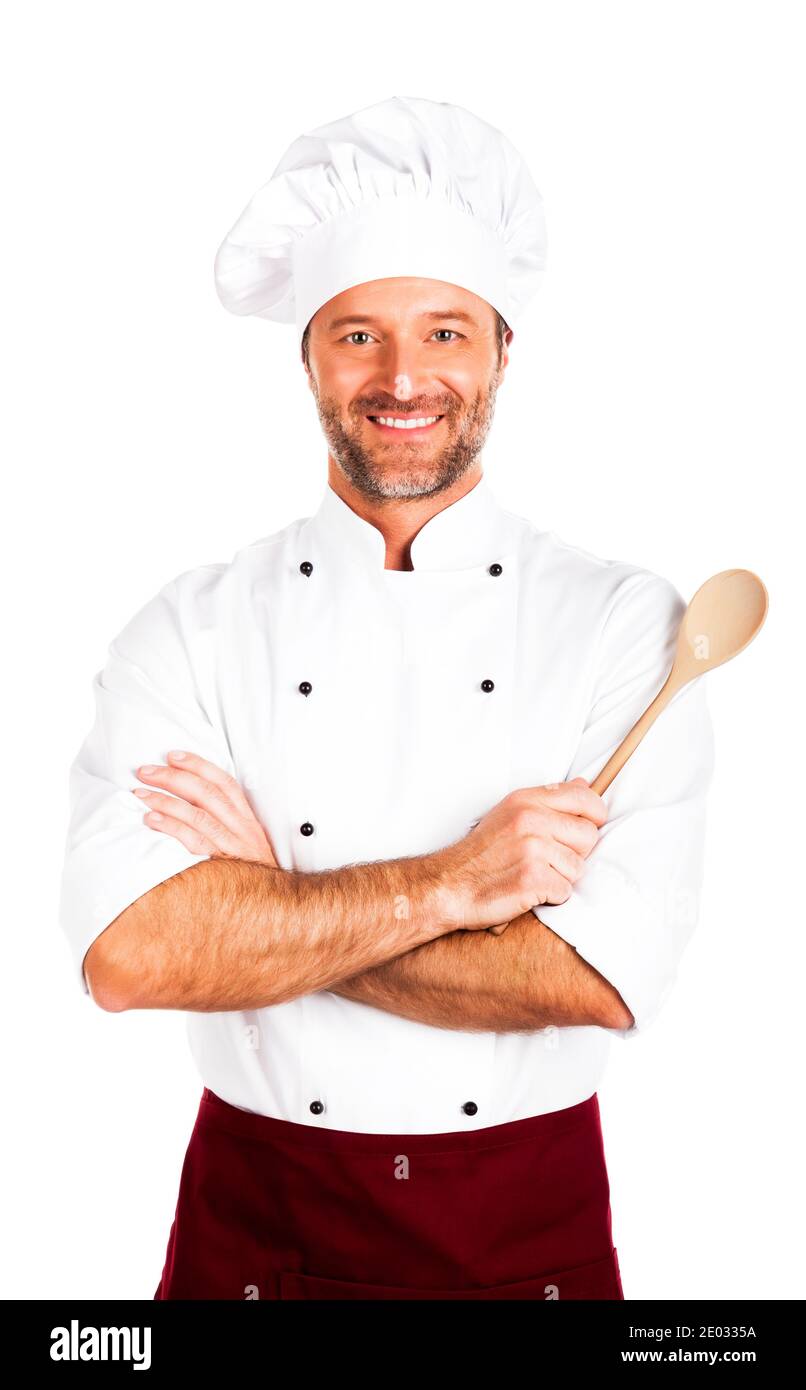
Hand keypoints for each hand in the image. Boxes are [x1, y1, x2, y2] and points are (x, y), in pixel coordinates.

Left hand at [133, 750, 277, 865]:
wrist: (274, 907)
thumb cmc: (252, 875)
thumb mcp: (247, 845)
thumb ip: (227, 825)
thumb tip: (191, 804)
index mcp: (248, 820)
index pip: (224, 783)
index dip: (199, 765)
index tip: (173, 755)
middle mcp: (243, 829)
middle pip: (207, 793)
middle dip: (174, 778)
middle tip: (146, 771)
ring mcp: (233, 847)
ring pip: (198, 815)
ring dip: (165, 801)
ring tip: (141, 794)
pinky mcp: (221, 866)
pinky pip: (194, 842)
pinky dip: (171, 828)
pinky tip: (151, 821)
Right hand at [431, 777, 605, 933]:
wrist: (449, 885)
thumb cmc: (481, 854)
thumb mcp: (510, 814)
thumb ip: (548, 800)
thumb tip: (585, 785)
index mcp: (526, 800)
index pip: (584, 797)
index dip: (595, 815)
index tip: (587, 826)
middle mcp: (530, 819)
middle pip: (589, 836)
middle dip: (575, 853)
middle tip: (549, 860)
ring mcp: (532, 848)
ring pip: (578, 867)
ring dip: (560, 878)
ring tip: (533, 875)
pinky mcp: (533, 878)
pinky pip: (565, 890)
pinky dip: (550, 896)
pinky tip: (529, 890)